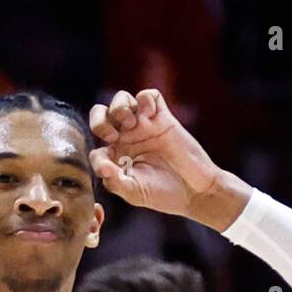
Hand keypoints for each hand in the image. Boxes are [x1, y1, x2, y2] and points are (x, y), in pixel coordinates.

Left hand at [88, 89, 247, 227]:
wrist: (195, 190)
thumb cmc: (163, 195)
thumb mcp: (135, 193)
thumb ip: (115, 182)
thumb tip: (101, 167)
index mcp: (116, 157)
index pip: (95, 146)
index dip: (97, 155)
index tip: (109, 167)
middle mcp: (127, 138)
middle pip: (102, 114)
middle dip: (99, 119)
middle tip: (112, 135)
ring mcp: (144, 126)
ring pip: (122, 99)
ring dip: (120, 107)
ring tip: (131, 123)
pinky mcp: (163, 118)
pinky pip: (149, 96)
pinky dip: (145, 100)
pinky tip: (150, 115)